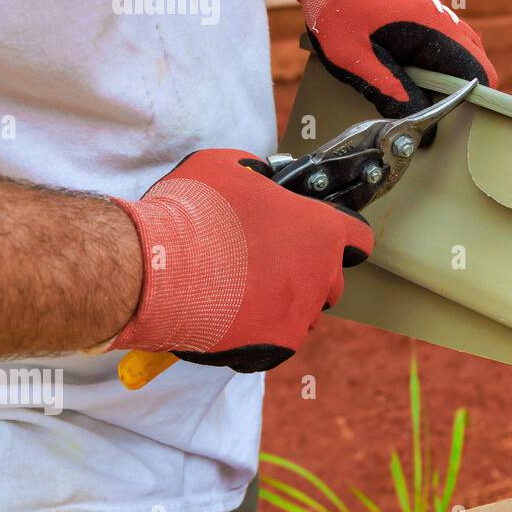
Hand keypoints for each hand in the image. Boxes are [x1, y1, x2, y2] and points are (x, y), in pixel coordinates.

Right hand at [109, 149, 372, 372]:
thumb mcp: (226, 167)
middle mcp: (321, 275)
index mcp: (321, 230)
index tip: (319, 236)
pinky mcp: (276, 344)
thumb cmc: (191, 212)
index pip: (358, 236)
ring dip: (284, 304)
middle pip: (332, 280)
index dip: (340, 234)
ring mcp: (301, 313)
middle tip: (269, 263)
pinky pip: (277, 339)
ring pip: (305, 313)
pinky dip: (259, 331)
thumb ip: (255, 174)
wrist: (153, 267)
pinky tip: (230, 313)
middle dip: (309, 273)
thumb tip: (257, 176)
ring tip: (243, 290)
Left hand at [280, 0, 496, 117]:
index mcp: (434, 29)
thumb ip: (389, 91)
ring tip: (411, 93)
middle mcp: (445, 21)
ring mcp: (439, 17)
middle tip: (422, 111)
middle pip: (476, 69)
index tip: (440, 120)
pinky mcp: (428, 17)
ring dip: (445, 80)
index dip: (468, 103)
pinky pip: (446, 47)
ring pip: (462, 58)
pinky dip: (435, 65)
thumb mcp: (353, 57)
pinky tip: (405, 73)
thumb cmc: (336, 3)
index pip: (480, 75)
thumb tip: (418, 125)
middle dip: (457, 95)